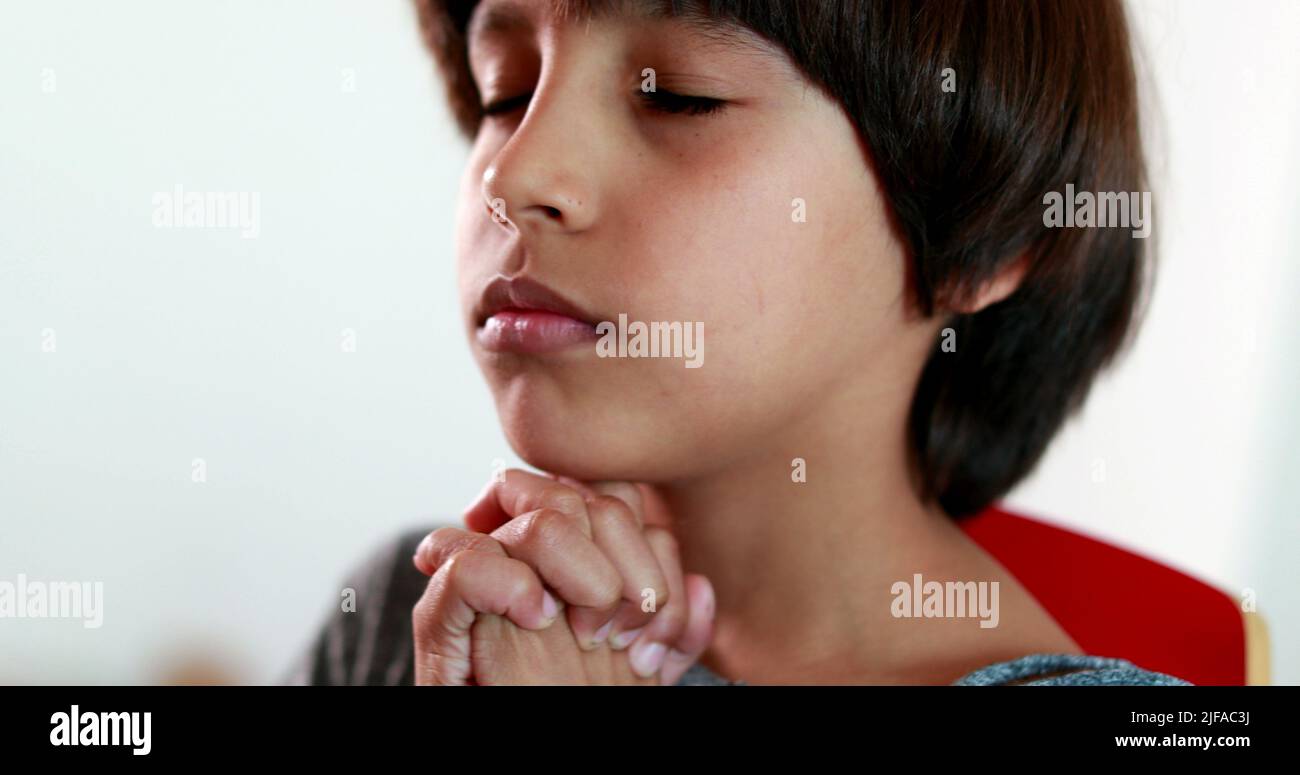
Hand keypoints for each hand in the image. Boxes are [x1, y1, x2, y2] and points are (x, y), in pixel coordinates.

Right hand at [411, 469, 714, 684]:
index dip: (651, 550)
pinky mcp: (439, 619)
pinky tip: (533, 621)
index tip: (650, 618)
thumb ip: (671, 630)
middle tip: (621, 630)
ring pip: (538, 519)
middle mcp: (522, 554)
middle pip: (584, 497)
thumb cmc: (567, 705)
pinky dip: (510, 588)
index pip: (618, 497)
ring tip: (585, 631)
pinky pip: (467, 564)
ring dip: (580, 573)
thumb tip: (704, 586)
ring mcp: (479, 581)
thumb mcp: (640, 669)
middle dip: (625, 563)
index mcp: (570, 554)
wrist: (511, 750)